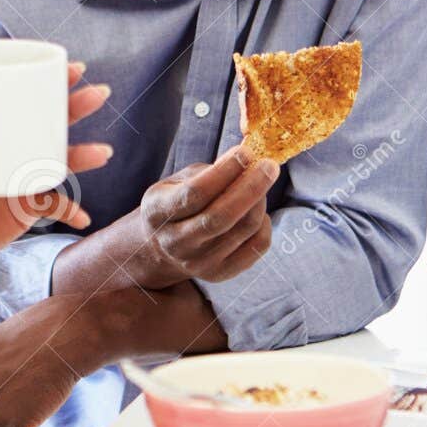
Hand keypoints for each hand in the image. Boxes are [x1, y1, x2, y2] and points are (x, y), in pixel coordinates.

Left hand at [0, 63, 111, 275]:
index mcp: (0, 129)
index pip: (30, 99)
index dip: (54, 83)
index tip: (72, 68)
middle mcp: (19, 150)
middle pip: (54, 124)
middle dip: (78, 107)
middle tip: (97, 94)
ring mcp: (26, 177)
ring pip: (61, 162)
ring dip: (84, 156)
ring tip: (100, 152)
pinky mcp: (25, 207)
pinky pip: (52, 209)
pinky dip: (69, 212)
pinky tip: (82, 217)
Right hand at [132, 144, 279, 287]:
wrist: (163, 247)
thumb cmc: (177, 203)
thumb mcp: (179, 181)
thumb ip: (209, 171)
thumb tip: (246, 159)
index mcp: (158, 213)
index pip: (195, 194)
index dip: (224, 172)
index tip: (246, 153)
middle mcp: (175, 243)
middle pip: (220, 217)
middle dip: (250, 188)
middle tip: (269, 166)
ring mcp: (198, 263)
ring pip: (243, 229)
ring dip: (259, 201)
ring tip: (262, 181)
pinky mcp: (220, 273)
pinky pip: (257, 246)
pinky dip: (264, 222)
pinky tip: (257, 208)